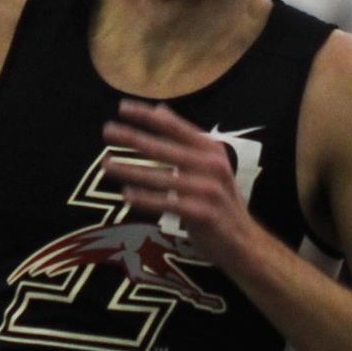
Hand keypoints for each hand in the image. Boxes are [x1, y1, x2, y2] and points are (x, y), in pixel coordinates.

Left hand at [100, 99, 258, 268]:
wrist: (245, 243)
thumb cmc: (219, 202)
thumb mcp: (207, 166)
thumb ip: (184, 140)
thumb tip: (160, 110)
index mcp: (211, 150)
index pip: (175, 127)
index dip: (148, 116)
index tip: (122, 107)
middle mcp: (212, 166)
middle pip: (165, 149)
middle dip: (133, 138)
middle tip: (106, 130)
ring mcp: (209, 189)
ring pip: (162, 177)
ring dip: (131, 170)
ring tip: (107, 164)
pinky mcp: (204, 213)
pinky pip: (168, 203)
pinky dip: (146, 199)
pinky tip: (127, 195)